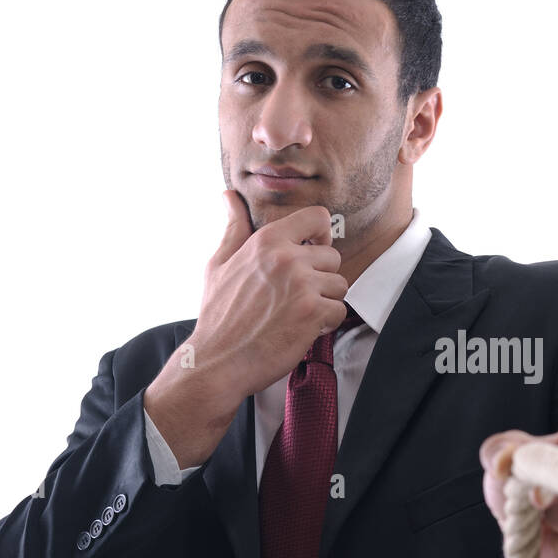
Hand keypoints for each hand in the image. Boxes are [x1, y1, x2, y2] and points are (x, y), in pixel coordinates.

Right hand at [190, 193, 350, 402]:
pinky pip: (339, 311)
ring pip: (339, 285)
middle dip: (320, 277)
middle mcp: (287, 258)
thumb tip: (229, 196)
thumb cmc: (219, 315)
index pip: (318, 216)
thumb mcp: (219, 264)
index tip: (312, 250)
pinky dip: (326, 323)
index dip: (321, 234)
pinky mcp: (313, 312)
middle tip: (295, 296)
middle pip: (333, 256)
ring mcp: (302, 285)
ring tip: (296, 313)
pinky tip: (301, 328)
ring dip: (324, 301)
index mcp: (267, 240)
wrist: (218, 361)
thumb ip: (233, 228)